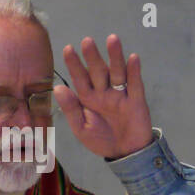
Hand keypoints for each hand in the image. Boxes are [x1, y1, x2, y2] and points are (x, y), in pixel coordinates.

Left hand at [55, 34, 153, 159]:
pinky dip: (134, 72)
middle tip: (87, 41)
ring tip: (112, 39)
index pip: (80, 78)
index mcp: (88, 98)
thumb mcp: (81, 128)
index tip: (68, 48)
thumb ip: (71, 108)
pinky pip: (135, 84)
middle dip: (93, 57)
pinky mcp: (136, 101)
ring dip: (115, 57)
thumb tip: (58, 88)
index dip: (74, 64)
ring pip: (117, 72)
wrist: (124, 155)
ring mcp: (121, 95)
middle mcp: (104, 92)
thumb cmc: (101, 140)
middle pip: (98, 71)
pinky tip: (133, 58)